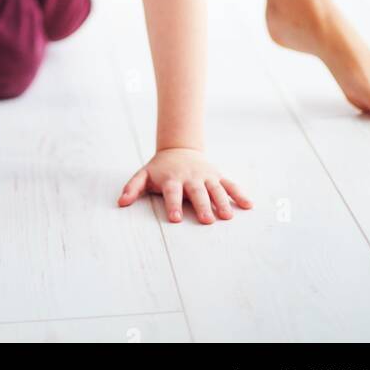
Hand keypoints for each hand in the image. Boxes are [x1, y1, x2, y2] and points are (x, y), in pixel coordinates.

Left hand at [117, 148, 252, 223]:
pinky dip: (239, 194)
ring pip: (215, 189)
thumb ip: (133, 188)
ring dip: (221, 202)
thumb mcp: (144, 175)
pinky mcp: (217, 176)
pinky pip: (229, 185)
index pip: (172, 192)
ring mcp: (205, 176)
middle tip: (206, 221)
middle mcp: (190, 177)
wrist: (179, 148)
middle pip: (196, 192)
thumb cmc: (160, 169)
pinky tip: (248, 205)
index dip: (173, 205)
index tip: (176, 219)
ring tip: (227, 217)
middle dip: (201, 206)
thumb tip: (121, 203)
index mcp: (172, 179)